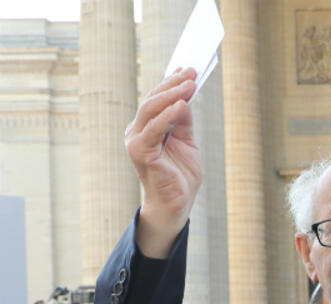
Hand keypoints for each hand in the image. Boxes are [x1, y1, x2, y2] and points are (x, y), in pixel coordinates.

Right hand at [125, 68, 201, 257]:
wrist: (176, 204)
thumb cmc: (180, 175)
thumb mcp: (187, 142)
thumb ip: (183, 121)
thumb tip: (186, 96)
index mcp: (146, 127)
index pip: (156, 99)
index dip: (170, 83)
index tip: (187, 68)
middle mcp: (136, 131)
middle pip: (152, 100)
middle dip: (172, 84)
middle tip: (191, 71)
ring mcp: (136, 141)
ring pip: (151, 110)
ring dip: (172, 94)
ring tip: (189, 83)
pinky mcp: (141, 153)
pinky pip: (155, 129)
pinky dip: (169, 115)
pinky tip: (182, 104)